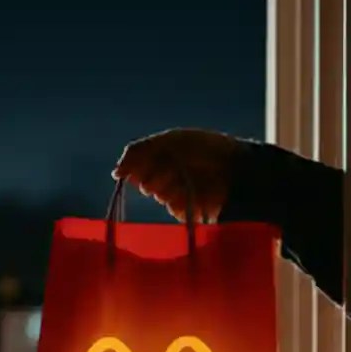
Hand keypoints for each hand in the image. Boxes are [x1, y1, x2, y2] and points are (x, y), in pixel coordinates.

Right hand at [113, 128, 247, 222]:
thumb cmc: (205, 148)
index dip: (139, 166)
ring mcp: (178, 194)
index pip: (136, 168)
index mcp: (161, 159)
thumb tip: (116, 173)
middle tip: (174, 166)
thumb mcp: (170, 140)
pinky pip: (174, 208)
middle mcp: (167, 177)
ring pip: (160, 195)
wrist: (235, 165)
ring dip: (172, 184)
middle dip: (159, 173)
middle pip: (146, 183)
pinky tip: (193, 191)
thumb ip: (140, 152)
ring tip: (189, 177)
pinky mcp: (189, 210)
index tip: (148, 161)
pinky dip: (181, 198)